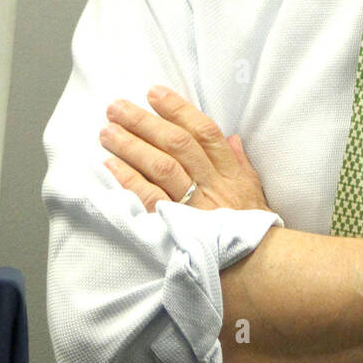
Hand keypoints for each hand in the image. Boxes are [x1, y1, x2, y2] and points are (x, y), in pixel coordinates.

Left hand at [99, 85, 274, 213]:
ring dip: (132, 146)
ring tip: (107, 131)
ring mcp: (193, 205)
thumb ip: (241, 163)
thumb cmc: (253, 230)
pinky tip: (111, 165)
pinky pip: (149, 199)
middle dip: (145, 122)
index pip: (203, 132)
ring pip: (160, 166)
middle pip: (176, 144)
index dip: (178, 110)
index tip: (155, 93)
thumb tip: (231, 138)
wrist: (254, 270)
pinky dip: (129, 180)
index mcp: (229, 172)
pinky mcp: (175, 227)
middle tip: (117, 107)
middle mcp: (211, 184)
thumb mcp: (254, 191)